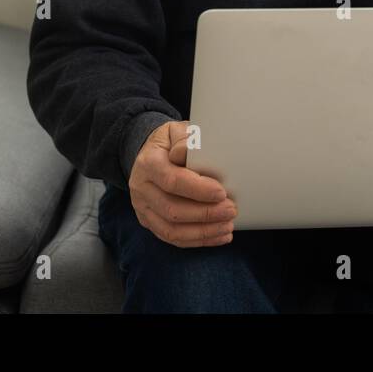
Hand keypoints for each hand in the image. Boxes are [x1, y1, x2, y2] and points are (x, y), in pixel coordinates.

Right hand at [127, 120, 238, 247]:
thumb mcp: (176, 131)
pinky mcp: (149, 222)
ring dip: (203, 232)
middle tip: (231, 210)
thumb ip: (185, 139)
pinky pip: (172, 238)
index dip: (198, 190)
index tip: (222, 192)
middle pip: (171, 210)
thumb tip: (187, 152)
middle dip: (205, 214)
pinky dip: (197, 240)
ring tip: (228, 226)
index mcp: (148, 163)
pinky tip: (219, 236)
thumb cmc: (169, 143)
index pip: (172, 180)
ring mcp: (143, 208)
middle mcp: (141, 188)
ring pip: (171, 230)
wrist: (149, 155)